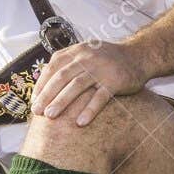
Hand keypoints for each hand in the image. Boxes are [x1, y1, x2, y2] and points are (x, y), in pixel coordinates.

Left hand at [31, 41, 147, 125]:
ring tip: (50, 116)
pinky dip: (89, 110)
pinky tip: (79, 123)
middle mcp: (87, 57)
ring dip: (61, 102)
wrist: (139, 55)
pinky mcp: (115, 80)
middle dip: (46, 95)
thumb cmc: (106, 60)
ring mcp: (101, 68)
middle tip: (36, 112)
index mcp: (76, 51)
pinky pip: (100, 97)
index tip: (33, 101)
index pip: (52, 67)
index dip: (41, 84)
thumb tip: (42, 87)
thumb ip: (67, 65)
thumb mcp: (85, 55)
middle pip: (61, 77)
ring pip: (77, 86)